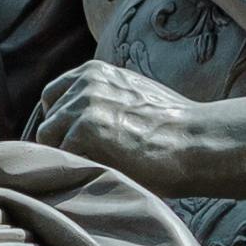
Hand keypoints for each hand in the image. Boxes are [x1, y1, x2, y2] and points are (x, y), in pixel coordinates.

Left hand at [31, 61, 217, 187]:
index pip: (53, 97)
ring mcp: (83, 103)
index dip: (61, 124)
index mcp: (94, 71)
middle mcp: (85, 81)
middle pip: (48, 122)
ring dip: (69, 159)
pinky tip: (105, 174)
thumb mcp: (132, 98)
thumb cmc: (172, 131)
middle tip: (92, 164)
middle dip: (62, 144)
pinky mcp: (85, 127)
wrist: (197, 141)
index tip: (78, 144)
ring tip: (101, 169)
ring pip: (49, 141)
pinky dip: (78, 171)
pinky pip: (61, 158)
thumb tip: (73, 127)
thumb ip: (101, 102)